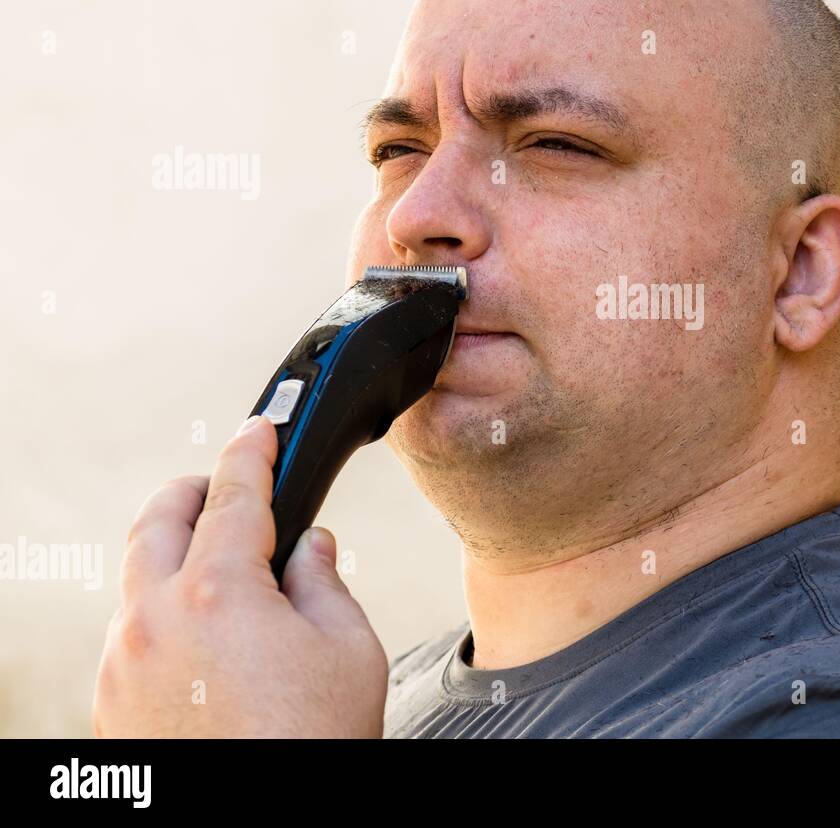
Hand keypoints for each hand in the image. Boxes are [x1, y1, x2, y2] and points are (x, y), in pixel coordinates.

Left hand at [92, 415, 387, 736]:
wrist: (270, 823)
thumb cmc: (311, 745)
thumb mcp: (349, 648)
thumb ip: (323, 582)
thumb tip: (310, 550)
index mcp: (217, 592)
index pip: (233, 494)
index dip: (252, 451)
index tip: (261, 430)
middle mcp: (153, 620)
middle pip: (158, 520)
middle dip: (193, 491)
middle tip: (227, 487)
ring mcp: (123, 663)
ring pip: (136, 577)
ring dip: (175, 555)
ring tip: (224, 571)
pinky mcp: (112, 702)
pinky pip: (130, 632)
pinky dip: (162, 611)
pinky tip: (207, 635)